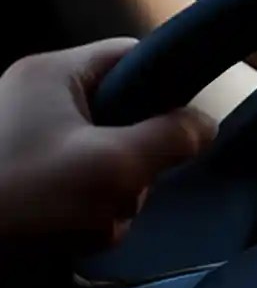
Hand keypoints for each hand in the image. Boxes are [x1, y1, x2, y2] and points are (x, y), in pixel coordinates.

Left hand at [0, 38, 215, 253]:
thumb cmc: (24, 196)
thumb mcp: (115, 165)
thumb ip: (171, 139)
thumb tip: (206, 123)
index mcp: (53, 74)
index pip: (134, 56)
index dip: (170, 86)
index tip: (184, 129)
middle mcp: (35, 98)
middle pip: (123, 115)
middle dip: (137, 160)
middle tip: (129, 187)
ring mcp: (23, 139)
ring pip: (103, 157)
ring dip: (111, 194)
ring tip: (92, 216)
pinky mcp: (18, 177)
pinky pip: (76, 185)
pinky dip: (84, 211)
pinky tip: (73, 231)